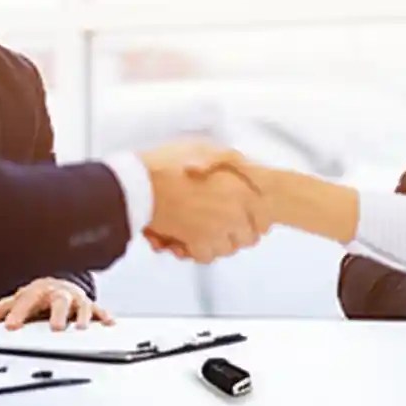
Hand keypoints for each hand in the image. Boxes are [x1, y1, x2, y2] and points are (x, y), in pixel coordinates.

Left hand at [0, 277, 113, 330]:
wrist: (61, 282)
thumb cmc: (38, 295)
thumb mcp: (17, 300)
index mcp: (38, 292)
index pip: (26, 302)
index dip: (18, 314)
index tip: (11, 327)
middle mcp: (58, 294)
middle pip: (59, 301)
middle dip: (58, 314)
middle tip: (55, 329)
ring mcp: (75, 300)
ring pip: (81, 306)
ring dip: (82, 317)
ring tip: (81, 328)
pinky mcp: (89, 306)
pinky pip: (99, 310)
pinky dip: (104, 316)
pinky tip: (109, 323)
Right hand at [138, 140, 269, 262]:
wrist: (141, 186)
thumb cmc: (168, 165)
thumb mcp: (205, 148)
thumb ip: (229, 158)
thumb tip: (245, 164)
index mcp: (240, 190)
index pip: (264, 216)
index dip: (257, 218)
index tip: (252, 218)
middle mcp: (233, 214)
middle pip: (248, 238)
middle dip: (238, 233)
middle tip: (225, 225)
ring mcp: (216, 232)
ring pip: (228, 249)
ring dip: (219, 243)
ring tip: (206, 232)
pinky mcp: (196, 244)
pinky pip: (206, 256)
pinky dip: (199, 251)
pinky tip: (191, 240)